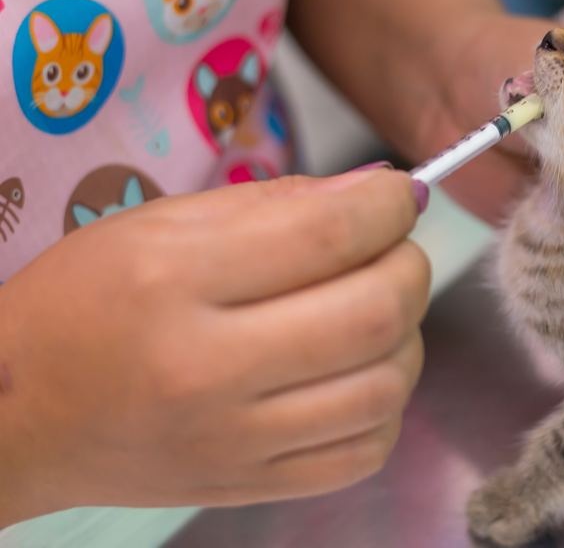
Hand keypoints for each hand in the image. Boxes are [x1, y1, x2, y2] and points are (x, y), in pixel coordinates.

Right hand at [0, 170, 428, 525]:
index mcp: (175, 281)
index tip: (397, 198)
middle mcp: (207, 368)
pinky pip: (366, 450)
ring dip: (407, 338)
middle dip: (410, 267)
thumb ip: (277, 203)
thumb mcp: (158, 226)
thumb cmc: (85, 306)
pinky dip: (386, 406)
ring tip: (376, 315)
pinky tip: (356, 376)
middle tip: (394, 252)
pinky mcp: (252, 487)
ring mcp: (234, 440)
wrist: (19, 418)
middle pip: (375, 314)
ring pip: (385, 387)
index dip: (389, 206)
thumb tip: (382, 191)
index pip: (329, 235)